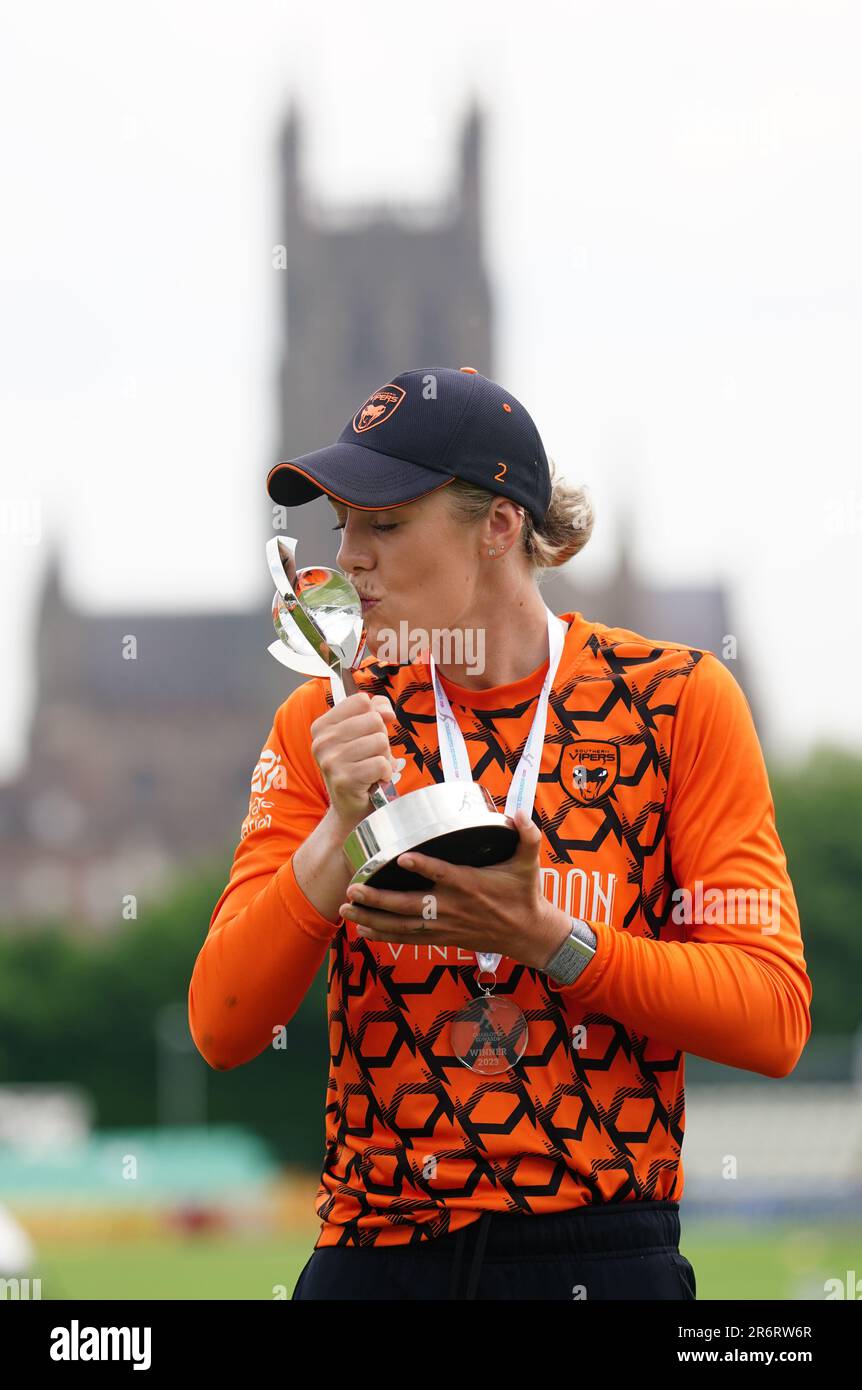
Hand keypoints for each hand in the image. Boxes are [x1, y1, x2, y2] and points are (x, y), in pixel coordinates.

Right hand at [310, 692, 398, 827]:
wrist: (351, 808)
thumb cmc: (360, 766)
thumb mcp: (364, 734)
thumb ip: (375, 711)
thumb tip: (385, 710)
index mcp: (322, 726)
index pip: (361, 701)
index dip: (375, 715)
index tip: (369, 733)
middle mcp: (322, 741)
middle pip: (374, 720)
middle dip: (381, 739)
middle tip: (370, 756)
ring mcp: (331, 760)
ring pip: (380, 741)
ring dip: (384, 757)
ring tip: (371, 769)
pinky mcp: (344, 779)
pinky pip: (381, 763)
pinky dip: (385, 773)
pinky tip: (374, 781)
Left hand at [338, 808, 572, 971]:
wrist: (528, 933)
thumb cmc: (524, 894)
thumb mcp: (529, 862)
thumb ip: (527, 836)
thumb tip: (521, 814)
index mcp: (471, 885)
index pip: (444, 874)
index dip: (423, 867)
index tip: (400, 859)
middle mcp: (453, 907)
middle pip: (411, 905)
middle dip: (379, 900)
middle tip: (353, 890)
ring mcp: (446, 925)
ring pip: (403, 925)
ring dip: (373, 919)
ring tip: (346, 911)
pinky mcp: (443, 937)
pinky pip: (409, 939)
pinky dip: (385, 936)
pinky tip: (363, 931)